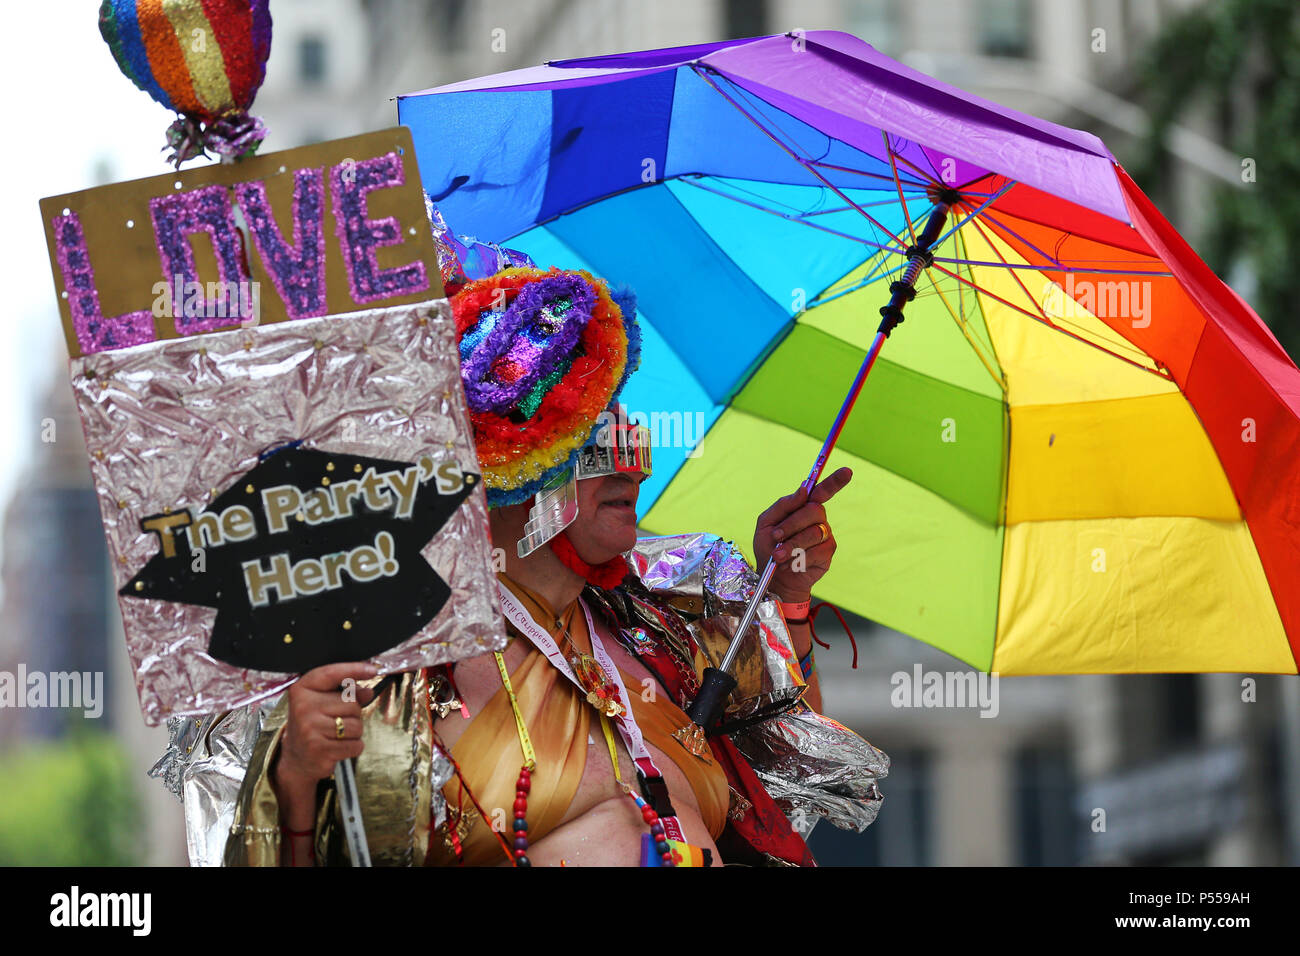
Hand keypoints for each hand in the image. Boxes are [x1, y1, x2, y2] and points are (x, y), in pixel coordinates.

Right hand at [273, 661, 376, 794]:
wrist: (296, 758)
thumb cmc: (314, 724)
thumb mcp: (325, 702)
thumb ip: (347, 693)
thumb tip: (368, 691)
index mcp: (302, 690)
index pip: (331, 673)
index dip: (354, 669)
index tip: (372, 669)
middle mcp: (303, 707)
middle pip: (351, 703)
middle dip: (353, 713)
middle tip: (336, 720)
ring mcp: (310, 729)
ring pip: (356, 725)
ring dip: (354, 732)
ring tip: (336, 734)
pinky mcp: (319, 749)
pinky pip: (355, 745)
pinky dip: (353, 747)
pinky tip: (337, 747)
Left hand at [753, 467, 851, 601]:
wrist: (773, 577)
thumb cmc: (769, 547)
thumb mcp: (766, 523)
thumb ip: (783, 505)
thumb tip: (803, 491)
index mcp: (804, 507)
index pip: (822, 491)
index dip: (835, 481)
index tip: (848, 471)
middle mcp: (818, 519)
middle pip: (814, 510)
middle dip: (792, 524)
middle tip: (776, 537)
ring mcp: (825, 536)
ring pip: (813, 533)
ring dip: (792, 545)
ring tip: (778, 556)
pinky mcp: (827, 554)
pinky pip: (817, 551)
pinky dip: (799, 558)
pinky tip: (789, 564)